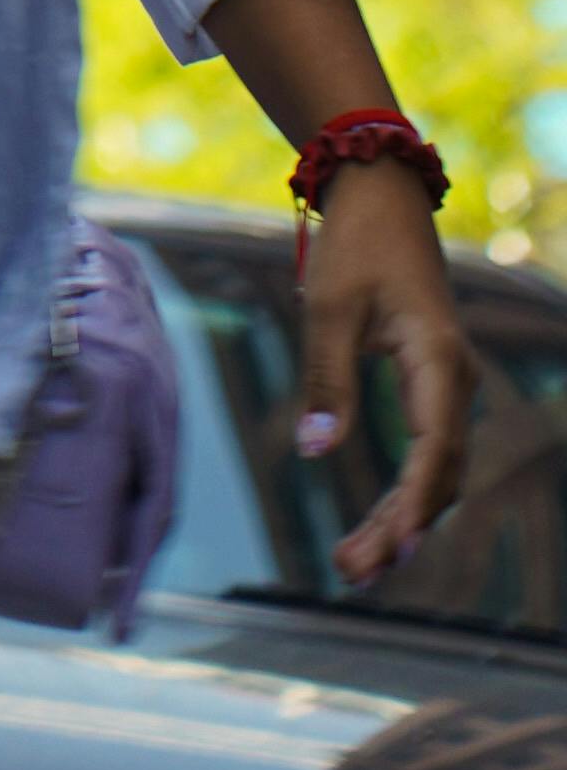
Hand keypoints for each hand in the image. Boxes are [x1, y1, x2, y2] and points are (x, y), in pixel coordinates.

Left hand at [299, 165, 476, 580]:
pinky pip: (429, 454)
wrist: (381, 197)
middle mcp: (455, 381)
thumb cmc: (356, 245)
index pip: (433, 450)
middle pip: (439, 475)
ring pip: (437, 472)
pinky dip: (405, 493)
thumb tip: (313, 452)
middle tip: (352, 572)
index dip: (412, 504)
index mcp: (438, 360)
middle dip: (399, 528)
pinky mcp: (433, 386)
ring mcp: (449, 386)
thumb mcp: (329, 306)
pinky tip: (377, 526)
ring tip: (355, 563)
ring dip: (401, 519)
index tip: (391, 548)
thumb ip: (325, 379)